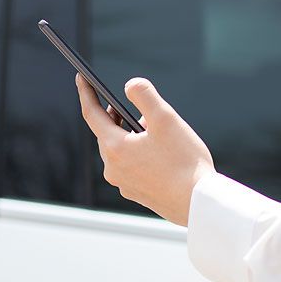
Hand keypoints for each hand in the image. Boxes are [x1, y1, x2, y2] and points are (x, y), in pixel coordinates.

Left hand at [75, 73, 214, 226]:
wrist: (199, 203)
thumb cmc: (184, 162)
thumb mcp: (166, 118)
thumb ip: (144, 95)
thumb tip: (130, 85)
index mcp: (115, 148)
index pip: (92, 115)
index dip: (86, 93)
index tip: (81, 77)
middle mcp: (114, 169)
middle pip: (107, 134)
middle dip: (117, 117)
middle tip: (133, 106)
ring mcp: (124, 184)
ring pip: (121, 150)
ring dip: (131, 135)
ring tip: (153, 129)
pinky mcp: (138, 194)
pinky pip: (131, 167)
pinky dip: (139, 153)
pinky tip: (160, 153)